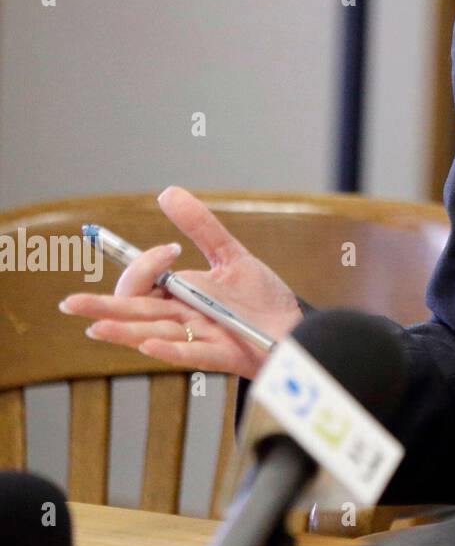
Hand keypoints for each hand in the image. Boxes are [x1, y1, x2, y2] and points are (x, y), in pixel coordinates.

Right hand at [58, 186, 303, 379]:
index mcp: (178, 297)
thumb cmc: (259, 298)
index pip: (143, 285)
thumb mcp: (230, 255)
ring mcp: (199, 337)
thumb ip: (201, 227)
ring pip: (154, 334)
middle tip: (70, 303)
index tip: (169, 250)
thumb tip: (167, 191)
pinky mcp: (221, 354)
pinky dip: (170, 348)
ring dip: (125, 331)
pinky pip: (191, 354)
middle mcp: (181, 318)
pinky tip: (148, 343)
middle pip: (136, 312)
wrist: (293, 325)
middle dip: (102, 308)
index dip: (145, 266)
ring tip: (95, 328)